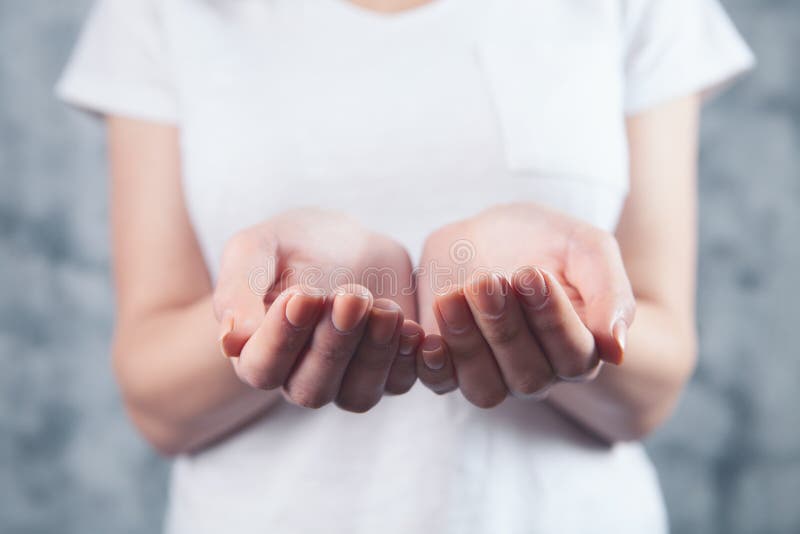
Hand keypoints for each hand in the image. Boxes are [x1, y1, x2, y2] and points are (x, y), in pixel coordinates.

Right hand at [213, 208, 422, 411]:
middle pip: (312, 389)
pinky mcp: (386, 372)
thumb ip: (237, 289)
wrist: (341, 240)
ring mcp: (344, 381)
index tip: (302, 295)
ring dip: (374, 354)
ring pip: (357, 394)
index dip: (281, 339)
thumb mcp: (255, 249)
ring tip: (385, 308)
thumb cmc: (289, 245)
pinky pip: (398, 383)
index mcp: (256, 354)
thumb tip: (231, 341)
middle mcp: (297, 377)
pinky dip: (407, 361)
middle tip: (351, 296)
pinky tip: (412, 327)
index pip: (262, 368)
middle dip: (334, 344)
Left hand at [414, 203, 634, 407]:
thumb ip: (611, 292)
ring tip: (453, 295)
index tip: (533, 273)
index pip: (574, 356)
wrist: (491, 231)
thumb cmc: (548, 241)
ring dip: (467, 343)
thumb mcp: (588, 249)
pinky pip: (442, 384)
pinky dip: (433, 367)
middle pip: (527, 375)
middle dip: (505, 327)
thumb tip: (617, 349)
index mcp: (579, 350)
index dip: (552, 320)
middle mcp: (538, 372)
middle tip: (487, 280)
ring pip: (484, 387)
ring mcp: (492, 373)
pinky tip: (427, 338)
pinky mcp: (450, 365)